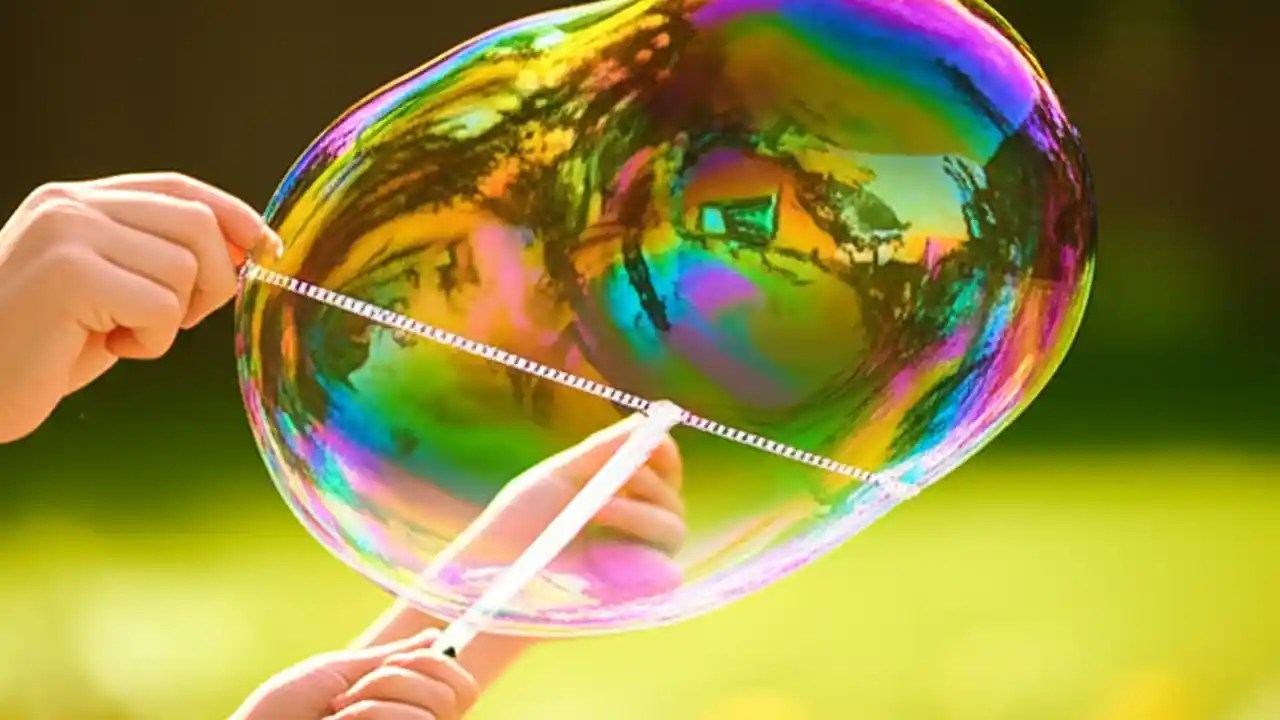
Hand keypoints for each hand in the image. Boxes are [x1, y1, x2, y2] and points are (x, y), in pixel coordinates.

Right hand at [0, 172, 280, 441]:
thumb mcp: (110, 292)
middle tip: (173, 321)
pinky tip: (102, 348)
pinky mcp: (71, 274)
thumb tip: (250, 248)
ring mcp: (68, 234)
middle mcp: (71, 205)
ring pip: (187, 268)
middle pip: (198, 224)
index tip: (269, 246)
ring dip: (171, 320)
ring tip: (119, 335)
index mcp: (78, 201)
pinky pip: (161, 307)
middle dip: (214, 281)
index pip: (179, 187)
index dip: (234, 214)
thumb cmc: (43, 349)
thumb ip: (161, 259)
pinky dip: (150, 342)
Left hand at [234, 629, 479, 719]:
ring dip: (376, 697)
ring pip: (434, 711)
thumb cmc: (279, 715)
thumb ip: (390, 660)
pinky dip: (370, 713)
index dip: (441, 663)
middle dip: (399, 676)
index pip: (463, 687)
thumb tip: (436, 637)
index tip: (397, 659)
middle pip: (454, 693)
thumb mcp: (338, 674)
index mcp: (404, 710)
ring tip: (338, 713)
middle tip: (353, 688)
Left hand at [440, 415, 686, 602]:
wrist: (495, 576)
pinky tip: (602, 546)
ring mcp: (638, 561)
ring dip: (638, 513)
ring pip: (673, 529)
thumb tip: (646, 420)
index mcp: (621, 494)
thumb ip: (604, 450)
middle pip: (673, 497)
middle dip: (647, 481)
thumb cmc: (519, 525)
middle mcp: (637, 528)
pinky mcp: (637, 594)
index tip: (651, 439)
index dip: (662, 451)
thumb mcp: (561, 477)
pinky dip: (638, 549)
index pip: (665, 468)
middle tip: (609, 478)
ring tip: (596, 509)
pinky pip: (666, 568)